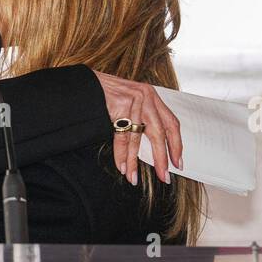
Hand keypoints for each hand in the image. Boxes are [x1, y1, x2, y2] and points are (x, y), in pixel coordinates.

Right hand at [92, 71, 182, 185]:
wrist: (83, 83)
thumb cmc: (104, 95)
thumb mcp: (129, 101)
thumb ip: (141, 117)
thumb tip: (151, 145)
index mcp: (152, 96)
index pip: (171, 123)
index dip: (176, 145)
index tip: (177, 162)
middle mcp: (146, 97)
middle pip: (159, 133)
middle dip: (162, 158)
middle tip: (164, 176)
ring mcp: (133, 101)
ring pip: (137, 138)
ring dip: (135, 161)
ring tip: (134, 178)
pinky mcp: (119, 105)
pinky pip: (121, 136)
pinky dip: (121, 155)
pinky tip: (123, 167)